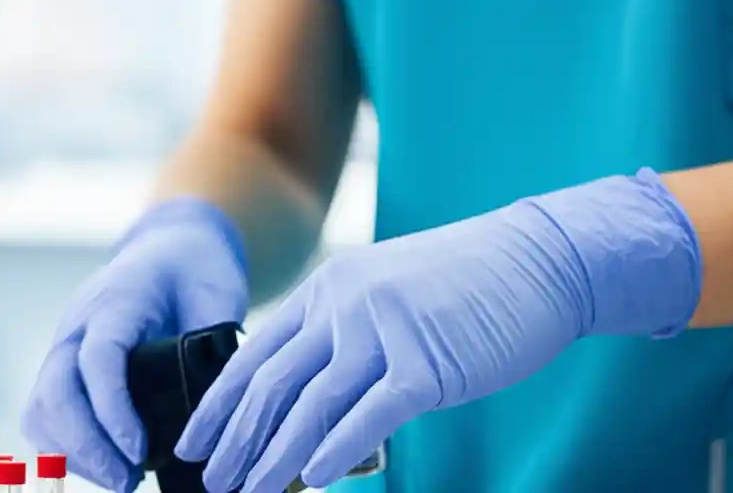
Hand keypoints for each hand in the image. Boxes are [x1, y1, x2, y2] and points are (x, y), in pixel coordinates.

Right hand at [22, 198, 248, 491]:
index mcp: (118, 300)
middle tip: (129, 481)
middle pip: (56, 389)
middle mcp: (79, 323)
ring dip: (73, 451)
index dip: (114, 411)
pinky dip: (65, 446)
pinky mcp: (63, 366)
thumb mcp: (216, 299)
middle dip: (87, 446)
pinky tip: (105, 464)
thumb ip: (211, 348)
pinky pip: (44, 411)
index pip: (99, 359)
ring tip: (122, 478)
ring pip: (41, 406)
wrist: (169, 248)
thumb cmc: (196, 273)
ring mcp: (65, 344)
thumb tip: (212, 412)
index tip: (141, 452)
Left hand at [175, 169, 700, 492]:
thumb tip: (305, 407)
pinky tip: (313, 479)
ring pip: (311, 405)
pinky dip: (336, 451)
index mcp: (327, 289)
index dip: (219, 405)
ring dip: (274, 457)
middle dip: (236, 440)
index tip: (192, 444)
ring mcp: (384, 332)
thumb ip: (341, 337)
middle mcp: (344, 305)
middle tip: (211, 480)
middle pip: (273, 384)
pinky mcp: (427, 364)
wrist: (540, 261)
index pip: (254, 354)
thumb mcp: (384, 294)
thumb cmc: (464, 287)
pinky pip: (370, 416)